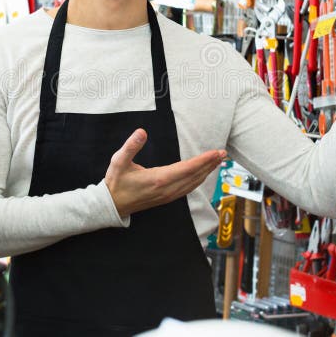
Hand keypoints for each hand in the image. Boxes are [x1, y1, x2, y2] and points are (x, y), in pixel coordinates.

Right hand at [105, 128, 225, 217]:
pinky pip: (188, 189)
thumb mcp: (118, 161)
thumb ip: (131, 146)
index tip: (216, 152)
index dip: (203, 160)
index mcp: (158, 179)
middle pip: (195, 176)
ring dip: (207, 172)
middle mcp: (167, 189)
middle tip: (223, 153)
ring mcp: (168, 195)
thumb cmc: (116, 182)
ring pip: (193, 183)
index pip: (187, 168)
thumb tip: (142, 131)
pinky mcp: (167, 198)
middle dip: (210, 164)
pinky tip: (203, 174)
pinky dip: (199, 180)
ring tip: (217, 161)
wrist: (112, 205)